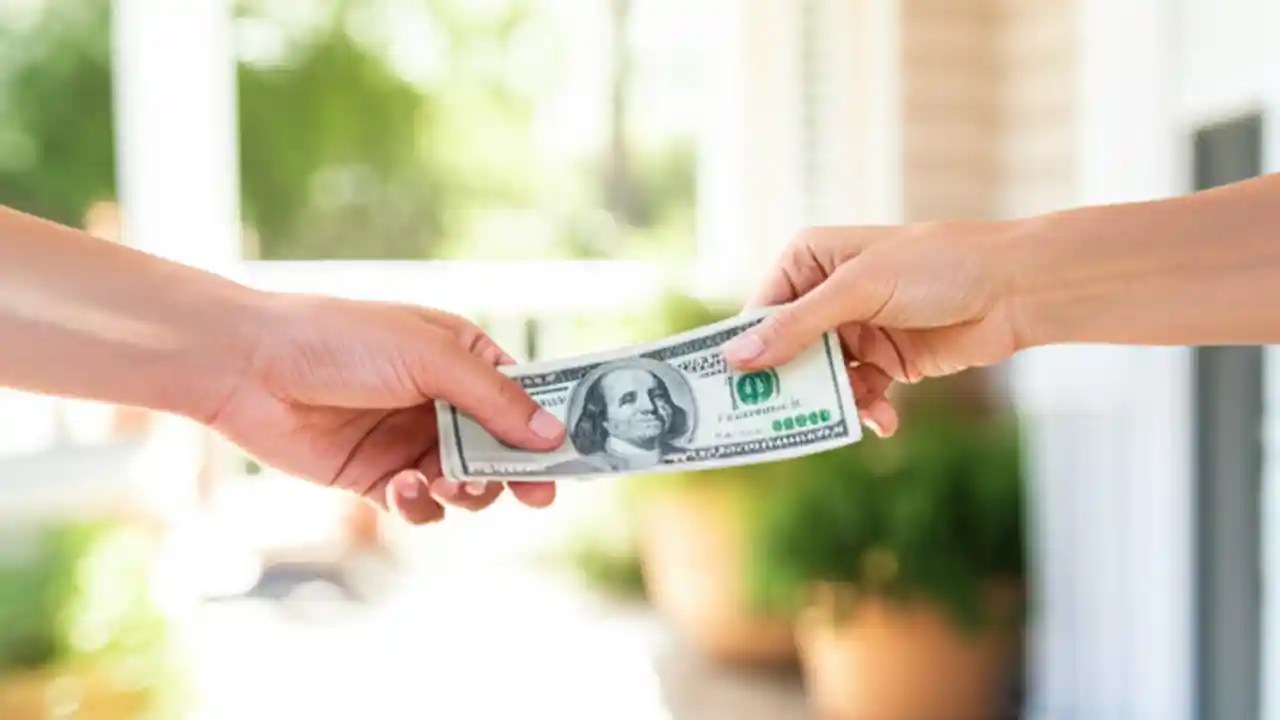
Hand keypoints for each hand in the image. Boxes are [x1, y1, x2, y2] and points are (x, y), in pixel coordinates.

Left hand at [209, 294, 564, 523]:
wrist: (250, 367)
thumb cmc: (341, 340)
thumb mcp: (430, 358)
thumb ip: (494, 400)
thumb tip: (553, 435)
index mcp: (463, 357)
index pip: (525, 395)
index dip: (553, 425)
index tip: (577, 454)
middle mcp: (443, 401)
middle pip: (503, 449)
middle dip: (518, 472)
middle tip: (536, 495)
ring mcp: (411, 441)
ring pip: (467, 484)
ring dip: (469, 492)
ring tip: (451, 486)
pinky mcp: (377, 477)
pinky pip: (421, 505)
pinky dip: (421, 505)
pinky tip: (402, 489)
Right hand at [723, 223, 1022, 436]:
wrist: (1015, 288)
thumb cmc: (937, 267)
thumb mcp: (859, 291)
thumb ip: (798, 326)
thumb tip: (738, 357)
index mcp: (809, 260)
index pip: (760, 312)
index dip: (745, 351)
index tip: (727, 392)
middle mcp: (826, 295)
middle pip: (786, 352)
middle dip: (790, 387)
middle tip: (776, 425)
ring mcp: (855, 330)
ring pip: (822, 379)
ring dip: (834, 403)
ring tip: (853, 417)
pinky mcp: (885, 361)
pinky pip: (858, 394)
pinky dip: (867, 410)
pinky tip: (885, 420)